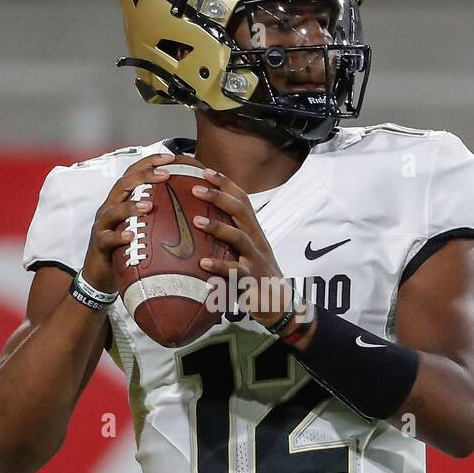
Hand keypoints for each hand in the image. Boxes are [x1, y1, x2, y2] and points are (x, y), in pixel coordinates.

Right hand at [81, 153, 177, 293]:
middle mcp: (109, 208)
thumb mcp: (142, 227)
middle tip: (166, 174)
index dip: (150, 163)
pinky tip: (131, 236)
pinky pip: (108, 239)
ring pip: (114, 210)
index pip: (133, 174)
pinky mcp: (99, 245)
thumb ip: (157, 214)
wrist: (100, 273)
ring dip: (132, 206)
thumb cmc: (125, 247)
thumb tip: (191, 206)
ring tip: (149, 205)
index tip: (171, 157)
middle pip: (123, 184)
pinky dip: (119, 236)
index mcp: (120, 200)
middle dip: (143, 176)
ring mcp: (102, 225)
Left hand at [190, 168, 292, 327]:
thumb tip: (198, 220)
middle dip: (219, 196)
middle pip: (241, 211)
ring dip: (217, 227)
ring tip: (195, 221)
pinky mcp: (252, 279)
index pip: (242, 200)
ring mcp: (255, 259)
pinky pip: (235, 271)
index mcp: (253, 230)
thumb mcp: (245, 249)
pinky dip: (219, 266)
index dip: (225, 183)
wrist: (278, 303)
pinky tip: (203, 263)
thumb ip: (229, 234)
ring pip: (239, 237)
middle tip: (195, 188)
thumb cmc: (255, 274)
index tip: (205, 170)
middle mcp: (256, 240)